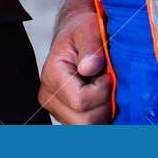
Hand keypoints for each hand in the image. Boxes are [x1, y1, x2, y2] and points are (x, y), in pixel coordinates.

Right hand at [38, 8, 111, 123]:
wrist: (77, 34)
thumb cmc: (82, 30)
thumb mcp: (89, 30)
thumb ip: (90, 48)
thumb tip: (89, 67)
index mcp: (51, 76)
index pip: (81, 102)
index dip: (101, 91)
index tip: (107, 74)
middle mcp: (49, 97)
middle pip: (85, 122)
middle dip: (104, 105)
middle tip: (107, 82)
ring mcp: (57, 109)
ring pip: (89, 128)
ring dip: (104, 111)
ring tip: (102, 88)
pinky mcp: (68, 116)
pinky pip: (90, 127)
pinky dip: (101, 116)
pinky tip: (101, 98)